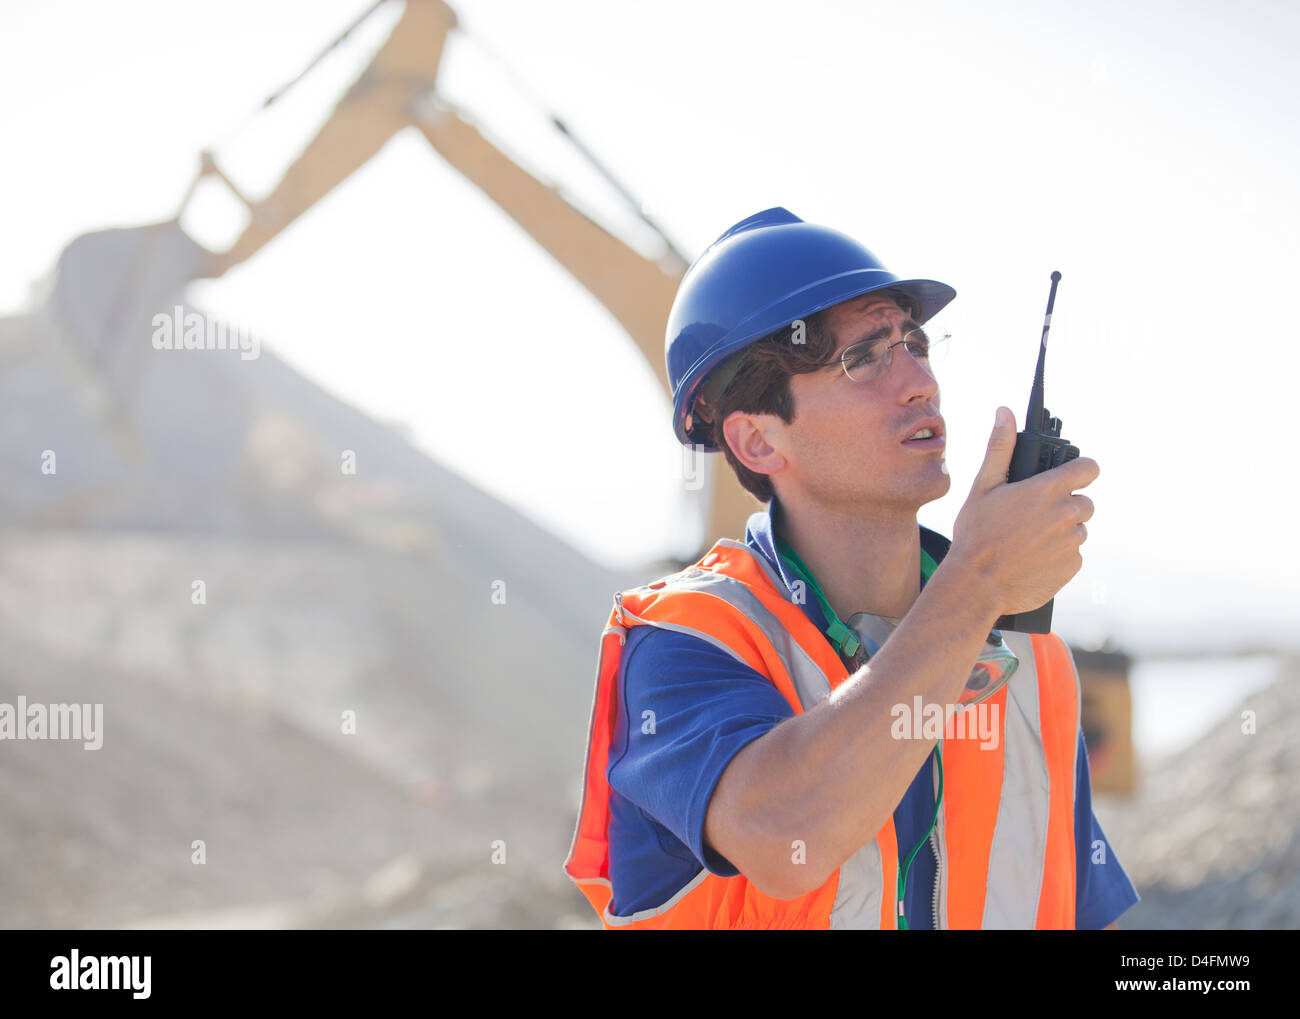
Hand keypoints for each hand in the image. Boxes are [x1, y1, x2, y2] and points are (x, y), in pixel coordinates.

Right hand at [948, 406, 1098, 616]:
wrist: (976, 586)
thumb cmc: (975, 534)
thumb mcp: (983, 487)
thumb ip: (1000, 447)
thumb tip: (1004, 411)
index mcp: (1048, 490)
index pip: (1090, 468)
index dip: (1081, 470)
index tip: (1071, 476)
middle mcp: (1067, 514)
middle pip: (1084, 502)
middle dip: (1065, 506)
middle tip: (1033, 517)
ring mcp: (1072, 543)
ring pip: (1077, 530)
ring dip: (1061, 532)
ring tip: (1028, 541)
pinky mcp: (1071, 568)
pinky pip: (1072, 556)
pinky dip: (1057, 556)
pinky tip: (1032, 559)